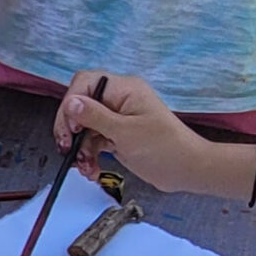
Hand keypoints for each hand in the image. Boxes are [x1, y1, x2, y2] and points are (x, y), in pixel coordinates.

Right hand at [53, 70, 228, 193]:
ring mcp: (118, 118)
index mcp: (124, 89)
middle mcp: (119, 100)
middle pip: (81, 105)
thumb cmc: (165, 148)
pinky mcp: (118, 136)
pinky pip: (94, 140)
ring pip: (85, 126)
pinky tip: (92, 169)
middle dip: (72, 128)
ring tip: (85, 166)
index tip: (70, 127)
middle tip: (67, 147)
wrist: (188, 171)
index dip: (71, 103)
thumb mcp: (126, 133)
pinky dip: (89, 154)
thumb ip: (95, 117)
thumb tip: (71, 103)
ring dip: (80, 147)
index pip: (85, 83)